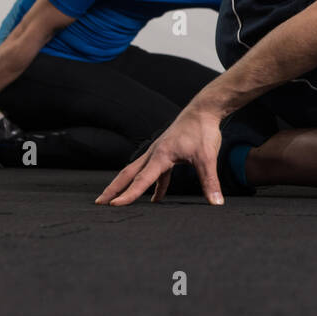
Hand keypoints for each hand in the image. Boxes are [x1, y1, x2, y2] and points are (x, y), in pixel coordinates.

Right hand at [95, 102, 224, 205]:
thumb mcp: (208, 158)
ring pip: (138, 172)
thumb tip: (216, 203)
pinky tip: (156, 198)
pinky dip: (153, 185)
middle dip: (114, 189)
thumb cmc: (203, 131)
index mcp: (161, 155)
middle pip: (129, 174)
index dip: (128, 194)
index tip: (114, 205)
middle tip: (99, 203)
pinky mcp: (167, 153)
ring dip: (128, 186)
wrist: (203, 110)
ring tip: (118, 200)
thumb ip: (210, 182)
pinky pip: (155, 173)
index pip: (141, 180)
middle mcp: (154, 153)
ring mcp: (159, 152)